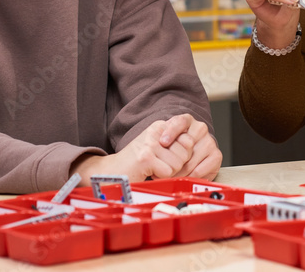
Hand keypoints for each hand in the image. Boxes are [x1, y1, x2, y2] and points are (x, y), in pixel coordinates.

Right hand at [71, 115, 199, 183]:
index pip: (189, 140)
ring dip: (167, 172)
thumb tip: (195, 147)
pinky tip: (148, 173)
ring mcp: (150, 143)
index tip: (167, 159)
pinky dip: (160, 177)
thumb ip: (175, 145)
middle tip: (158, 166)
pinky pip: (168, 171)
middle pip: (186, 152)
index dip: (182, 155)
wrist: (109, 173)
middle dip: (176, 165)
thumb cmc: (136, 164)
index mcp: (160, 126)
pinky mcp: (146, 157)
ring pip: (178, 163)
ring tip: (151, 169)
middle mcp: (156, 131)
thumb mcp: (157, 148)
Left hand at [164, 115, 221, 179]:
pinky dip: (188, 177)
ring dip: (178, 173)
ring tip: (169, 177)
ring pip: (190, 161)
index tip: (163, 142)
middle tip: (160, 170)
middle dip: (172, 161)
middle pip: (186, 145)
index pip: (180, 122)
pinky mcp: (216, 155)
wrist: (189, 153)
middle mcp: (200, 129)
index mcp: (187, 121)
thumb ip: (158, 141)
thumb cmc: (173, 147)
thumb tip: (149, 150)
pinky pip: (199, 170)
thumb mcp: (163, 139)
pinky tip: (183, 178)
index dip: (171, 132)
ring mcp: (209, 142)